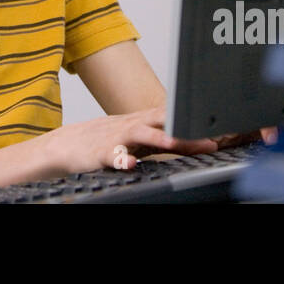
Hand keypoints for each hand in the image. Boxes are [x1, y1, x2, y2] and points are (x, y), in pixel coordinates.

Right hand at [39, 107, 235, 174]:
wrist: (65, 145)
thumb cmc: (104, 140)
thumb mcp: (136, 135)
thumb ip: (161, 136)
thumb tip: (192, 139)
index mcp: (142, 122)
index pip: (173, 118)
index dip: (194, 122)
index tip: (218, 129)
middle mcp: (131, 125)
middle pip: (162, 122)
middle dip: (185, 129)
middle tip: (208, 138)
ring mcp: (116, 138)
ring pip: (140, 134)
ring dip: (157, 138)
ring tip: (173, 143)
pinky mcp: (101, 153)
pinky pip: (112, 156)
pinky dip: (121, 159)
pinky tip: (128, 165)